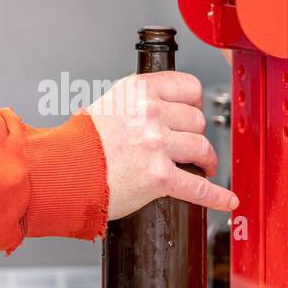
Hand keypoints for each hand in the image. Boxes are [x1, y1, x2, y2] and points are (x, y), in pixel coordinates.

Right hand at [87, 71, 238, 218]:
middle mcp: (150, 113)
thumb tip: (157, 111)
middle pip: (197, 120)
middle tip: (192, 148)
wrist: (61, 172)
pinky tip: (227, 201)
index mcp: (138, 90)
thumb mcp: (107, 106)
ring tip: (203, 168)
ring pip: (202, 148)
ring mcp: (156, 145)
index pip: (188, 87)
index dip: (194, 104)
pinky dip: (216, 197)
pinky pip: (198, 188)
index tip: (192, 115)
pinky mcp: (158, 178)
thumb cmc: (77, 144)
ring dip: (206, 161)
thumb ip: (135, 104)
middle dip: (196, 135)